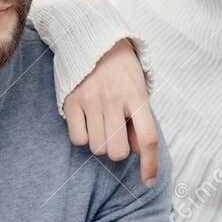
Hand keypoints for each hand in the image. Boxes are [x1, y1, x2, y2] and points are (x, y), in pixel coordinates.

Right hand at [62, 39, 158, 185]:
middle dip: (118, 150)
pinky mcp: (71, 101)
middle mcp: (114, 99)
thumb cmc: (122, 70)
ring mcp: (91, 100)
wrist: (92, 38)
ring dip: (100, 143)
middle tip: (116, 133)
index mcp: (137, 96)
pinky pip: (77, 138)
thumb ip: (139, 120)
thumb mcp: (139, 90)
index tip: (148, 183)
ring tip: (101, 123)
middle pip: (118, 151)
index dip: (150, 165)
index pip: (148, 139)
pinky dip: (82, 137)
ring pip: (97, 148)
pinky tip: (86, 121)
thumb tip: (136, 152)